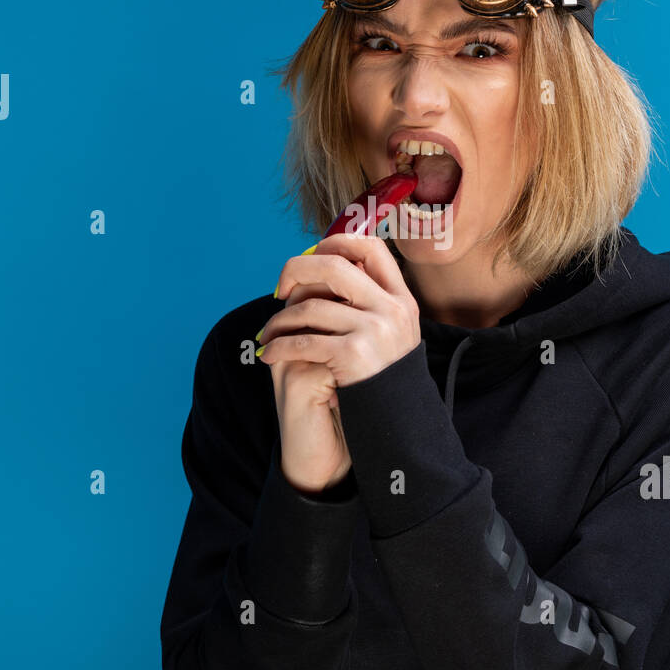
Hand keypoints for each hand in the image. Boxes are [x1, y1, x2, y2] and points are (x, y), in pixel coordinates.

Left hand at [258, 235, 420, 492]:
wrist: (398, 428)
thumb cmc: (382, 382)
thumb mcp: (389, 336)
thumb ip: (368, 304)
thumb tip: (326, 266)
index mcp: (401, 300)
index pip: (370, 248)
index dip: (337, 242)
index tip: (313, 254)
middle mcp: (393, 309)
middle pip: (334, 266)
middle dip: (297, 271)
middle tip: (280, 289)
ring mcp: (376, 330)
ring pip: (310, 307)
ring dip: (280, 321)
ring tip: (268, 334)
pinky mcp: (354, 355)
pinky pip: (303, 340)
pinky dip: (278, 347)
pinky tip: (268, 355)